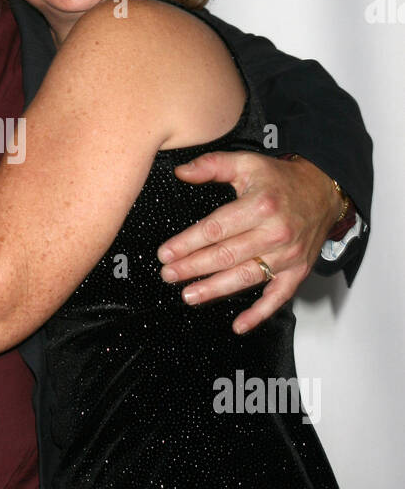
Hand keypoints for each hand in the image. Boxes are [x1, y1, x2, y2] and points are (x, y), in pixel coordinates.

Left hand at [157, 153, 340, 333]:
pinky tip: (239, 325)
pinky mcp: (298, 271)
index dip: (187, 243)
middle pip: (226, 255)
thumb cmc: (281, 180)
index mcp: (260, 205)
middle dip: (193, 267)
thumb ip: (212, 165)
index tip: (166, 253)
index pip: (215, 229)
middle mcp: (275, 232)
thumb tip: (182, 172)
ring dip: (215, 289)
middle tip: (169, 274)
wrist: (323, 190)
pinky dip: (259, 314)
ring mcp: (288, 255)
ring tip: (190, 295)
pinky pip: (278, 297)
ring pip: (245, 277)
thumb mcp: (246, 163)